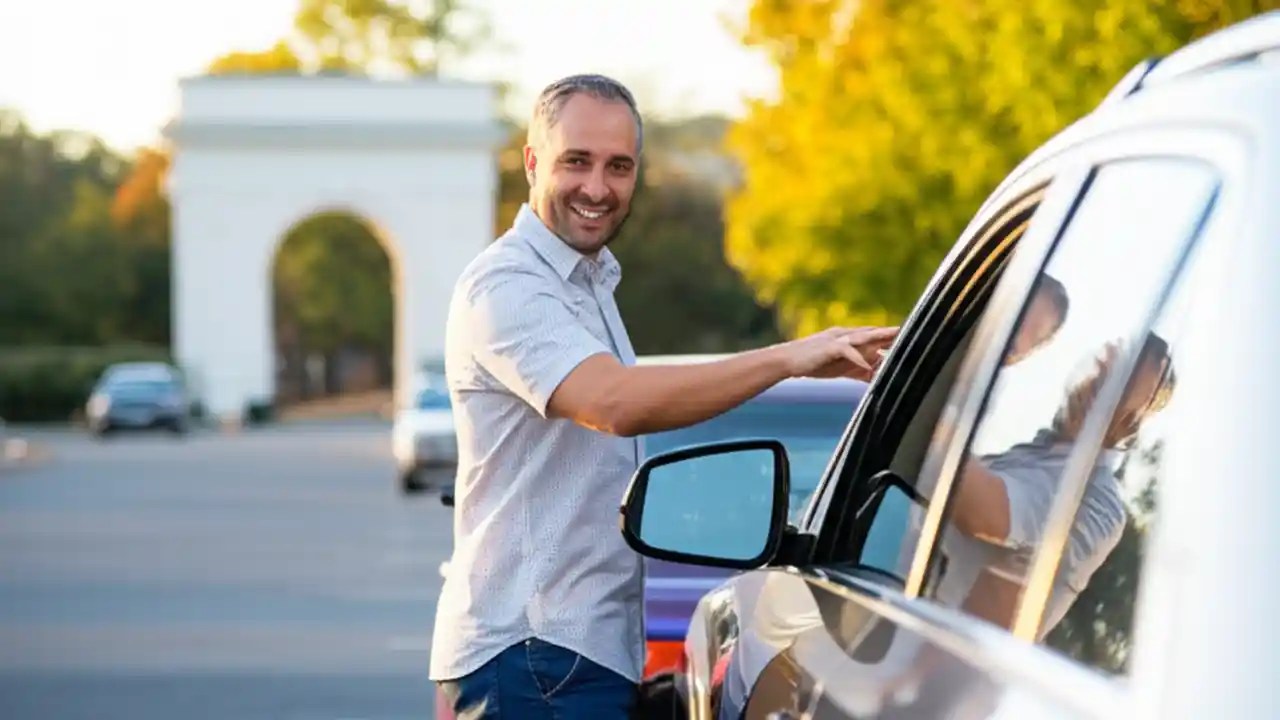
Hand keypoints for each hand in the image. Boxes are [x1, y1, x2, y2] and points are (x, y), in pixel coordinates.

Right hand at [782, 326, 899, 380]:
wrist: (787, 360)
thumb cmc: (813, 364)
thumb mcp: (841, 368)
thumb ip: (860, 369)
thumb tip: (877, 376)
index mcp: (848, 339)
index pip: (873, 336)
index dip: (891, 337)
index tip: (911, 338)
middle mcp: (845, 335)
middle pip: (872, 332)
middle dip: (890, 333)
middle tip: (910, 331)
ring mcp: (837, 339)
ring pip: (863, 336)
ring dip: (879, 336)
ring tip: (895, 336)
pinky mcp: (829, 347)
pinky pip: (847, 351)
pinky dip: (858, 358)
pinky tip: (868, 365)